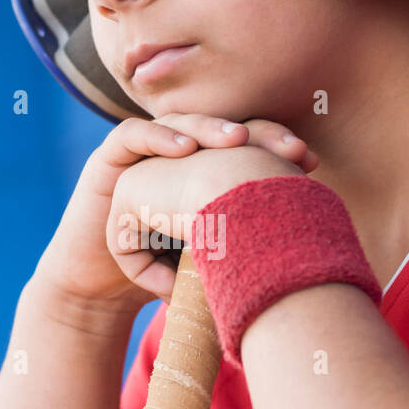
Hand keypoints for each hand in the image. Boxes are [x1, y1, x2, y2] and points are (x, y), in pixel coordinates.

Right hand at [35, 111, 315, 314]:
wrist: (100, 285)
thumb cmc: (161, 270)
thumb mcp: (210, 260)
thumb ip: (242, 249)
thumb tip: (300, 264)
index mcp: (207, 169)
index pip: (248, 144)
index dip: (277, 146)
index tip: (308, 162)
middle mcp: (178, 153)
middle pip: (221, 128)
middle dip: (256, 132)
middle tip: (286, 146)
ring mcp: (145, 152)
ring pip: (180, 124)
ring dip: (209, 129)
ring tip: (237, 140)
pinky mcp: (109, 159)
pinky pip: (132, 136)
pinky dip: (158, 137)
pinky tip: (183, 148)